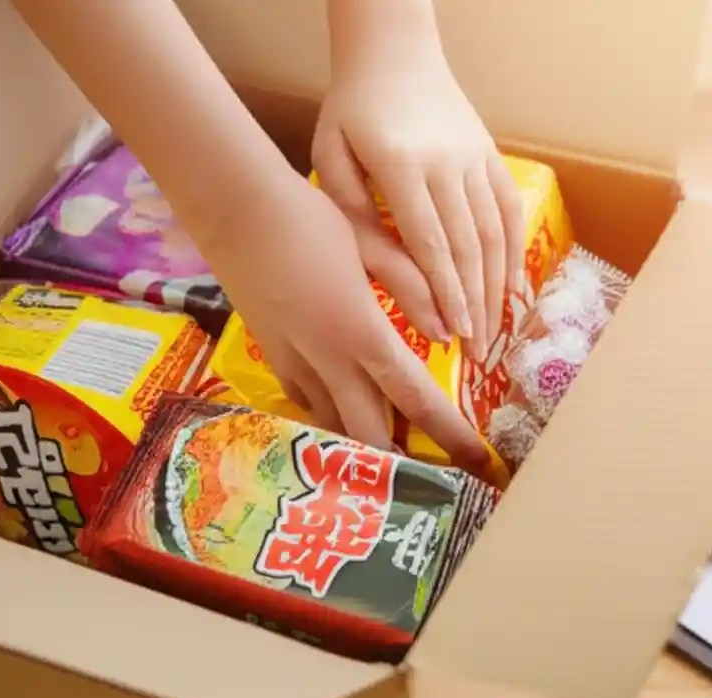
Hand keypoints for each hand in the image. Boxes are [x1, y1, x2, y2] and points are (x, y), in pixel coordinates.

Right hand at [206, 172, 488, 469]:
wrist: (233, 209)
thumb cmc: (310, 219)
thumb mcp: (372, 244)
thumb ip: (415, 288)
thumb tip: (451, 335)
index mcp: (361, 332)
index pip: (415, 398)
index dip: (449, 434)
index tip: (478, 462)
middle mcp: (327, 360)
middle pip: (370, 434)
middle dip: (402, 461)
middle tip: (433, 473)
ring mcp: (294, 364)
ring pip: (334, 426)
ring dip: (364, 444)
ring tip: (395, 452)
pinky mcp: (271, 358)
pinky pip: (308, 404)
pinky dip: (331, 416)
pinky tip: (347, 411)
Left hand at [313, 5, 521, 360]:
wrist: (394, 54)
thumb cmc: (352, 110)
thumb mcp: (331, 155)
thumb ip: (352, 209)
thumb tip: (384, 267)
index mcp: (402, 166)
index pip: (431, 243)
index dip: (446, 293)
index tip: (453, 333)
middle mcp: (447, 163)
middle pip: (467, 247)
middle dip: (474, 304)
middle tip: (475, 350)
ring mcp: (475, 158)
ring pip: (494, 233)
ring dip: (496, 287)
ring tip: (493, 331)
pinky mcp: (490, 155)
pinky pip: (509, 210)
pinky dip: (514, 251)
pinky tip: (513, 287)